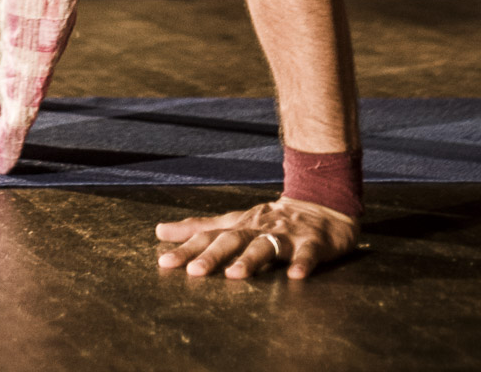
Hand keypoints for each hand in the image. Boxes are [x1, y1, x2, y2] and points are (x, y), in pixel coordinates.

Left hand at [156, 197, 358, 279]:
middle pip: (233, 239)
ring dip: (251, 259)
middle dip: (213, 255)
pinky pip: (308, 254)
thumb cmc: (272, 219)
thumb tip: (159, 231)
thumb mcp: (235, 221)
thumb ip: (200, 228)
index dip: (187, 248)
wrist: (321, 205)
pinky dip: (302, 264)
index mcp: (240, 225)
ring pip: (266, 245)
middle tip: (194, 272)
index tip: (164, 262)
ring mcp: (286, 235)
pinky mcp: (313, 243)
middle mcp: (259, 228)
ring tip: (235, 274)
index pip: (209, 236)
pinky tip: (295, 276)